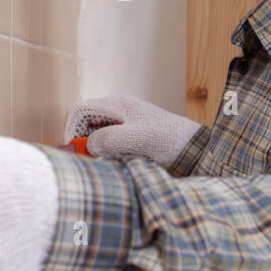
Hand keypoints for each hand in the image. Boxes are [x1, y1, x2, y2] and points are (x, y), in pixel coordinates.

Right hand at [64, 95, 203, 165]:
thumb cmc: (172, 139)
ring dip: (96, 152)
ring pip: (96, 138)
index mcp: (117, 105)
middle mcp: (118, 113)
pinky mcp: (131, 140)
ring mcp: (124, 126)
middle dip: (83, 143)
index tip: (76, 150)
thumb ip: (110, 138)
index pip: (80, 110)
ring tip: (107, 164)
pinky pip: (109, 147)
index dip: (72, 129)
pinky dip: (108, 157)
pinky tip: (118, 165)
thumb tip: (89, 145)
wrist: (198, 150)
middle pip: (86, 125)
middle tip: (90, 161)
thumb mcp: (139, 138)